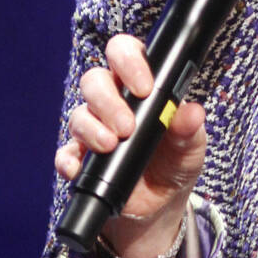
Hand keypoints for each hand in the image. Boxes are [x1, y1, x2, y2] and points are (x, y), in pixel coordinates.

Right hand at [54, 33, 205, 233]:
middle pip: (94, 81)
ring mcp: (93, 130)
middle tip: (127, 126)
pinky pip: (65, 154)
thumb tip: (192, 113)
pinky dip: (69, 160)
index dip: (129, 62)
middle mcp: (111, 102)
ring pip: (78, 115)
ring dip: (91, 129)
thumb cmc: (176, 161)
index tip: (144, 87)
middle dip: (107, 101)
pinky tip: (78, 166)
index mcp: (139, 86)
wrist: (161, 204)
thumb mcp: (191, 146)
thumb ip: (190, 128)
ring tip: (111, 145)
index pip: (125, 54)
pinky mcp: (80, 158)